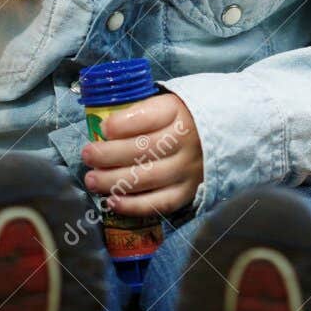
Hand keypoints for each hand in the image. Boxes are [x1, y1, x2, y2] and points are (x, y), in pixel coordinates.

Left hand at [82, 91, 202, 215]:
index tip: (103, 128)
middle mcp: (185, 141)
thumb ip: (139, 114)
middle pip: (142, 150)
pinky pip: (159, 203)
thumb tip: (103, 130)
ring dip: (114, 181)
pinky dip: (134, 205)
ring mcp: (187, 169)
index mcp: (177, 112)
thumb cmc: (181, 118)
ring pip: (147, 178)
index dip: (121, 124)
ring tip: (92, 179)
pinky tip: (112, 201)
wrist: (223, 135)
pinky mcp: (188, 192)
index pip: (147, 117)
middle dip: (109, 154)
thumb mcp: (166, 104)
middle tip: (87, 155)